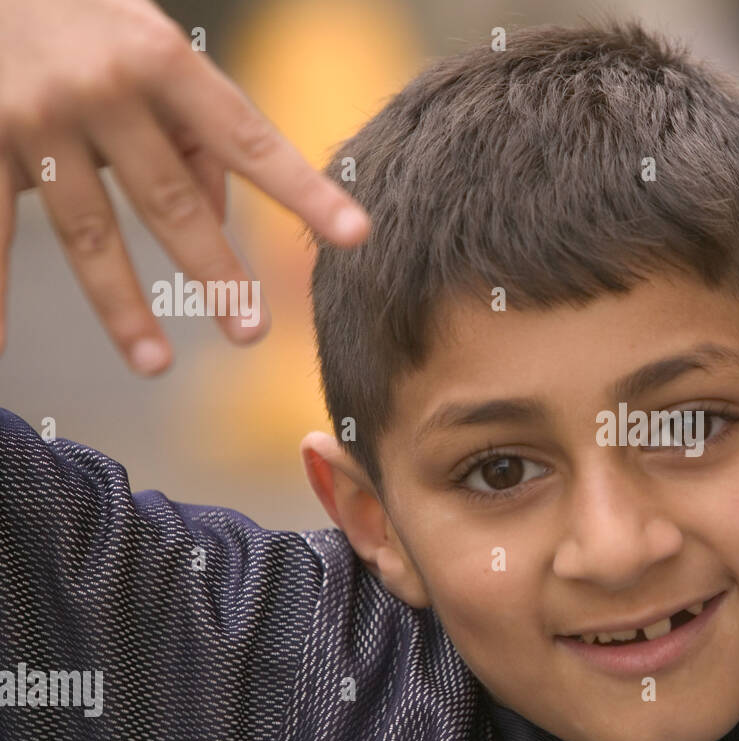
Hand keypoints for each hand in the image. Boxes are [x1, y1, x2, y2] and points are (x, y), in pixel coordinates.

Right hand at [0, 0, 369, 373]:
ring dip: (124, 307)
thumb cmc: (84, 13)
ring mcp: (38, 117)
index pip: (249, 141)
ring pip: (89, 233)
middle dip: (217, 274)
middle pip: (172, 202)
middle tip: (254, 333)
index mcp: (163, 58)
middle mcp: (105, 88)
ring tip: (156, 364)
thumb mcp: (151, 43)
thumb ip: (194, 125)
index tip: (356, 235)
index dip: (304, 192)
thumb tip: (222, 215)